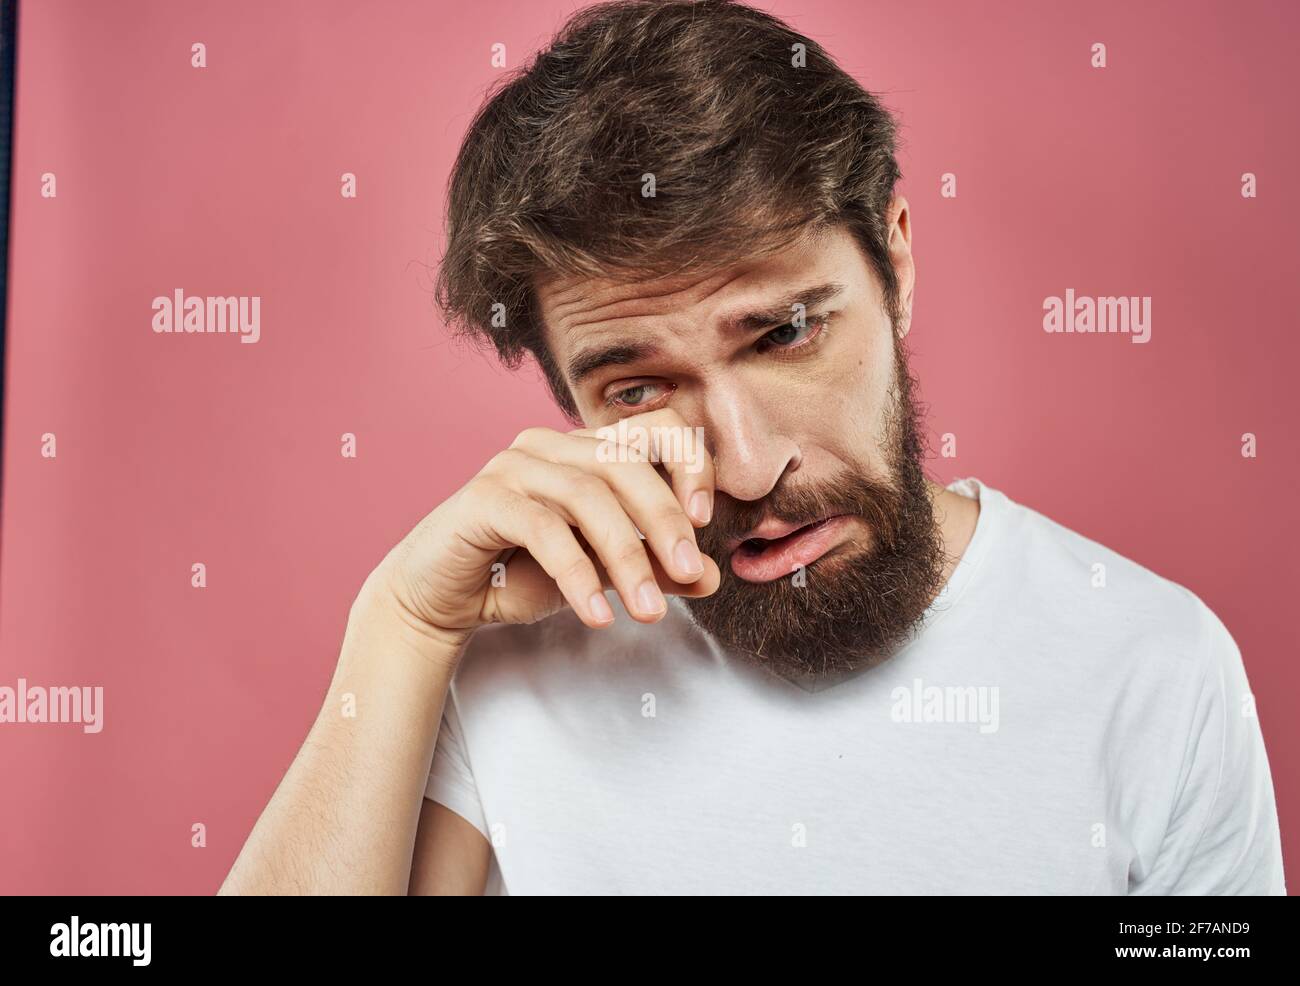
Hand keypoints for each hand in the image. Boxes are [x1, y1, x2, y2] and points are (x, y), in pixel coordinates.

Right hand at [364, 407, 720, 652]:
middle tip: (690, 574)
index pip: (656, 428)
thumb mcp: (603, 574)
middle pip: (625, 463)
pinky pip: (543, 529)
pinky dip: (577, 574)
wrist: (443, 599)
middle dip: (664, 521)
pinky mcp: (484, 497)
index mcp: (588, 449)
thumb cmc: (522, 575)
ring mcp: (515, 465)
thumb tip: (712, 577)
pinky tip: (598, 615)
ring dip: (627, 556)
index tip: (705, 521)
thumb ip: (654, 570)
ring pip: (587, 496)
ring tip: (650, 613)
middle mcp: (553, 445)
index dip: (689, 465)